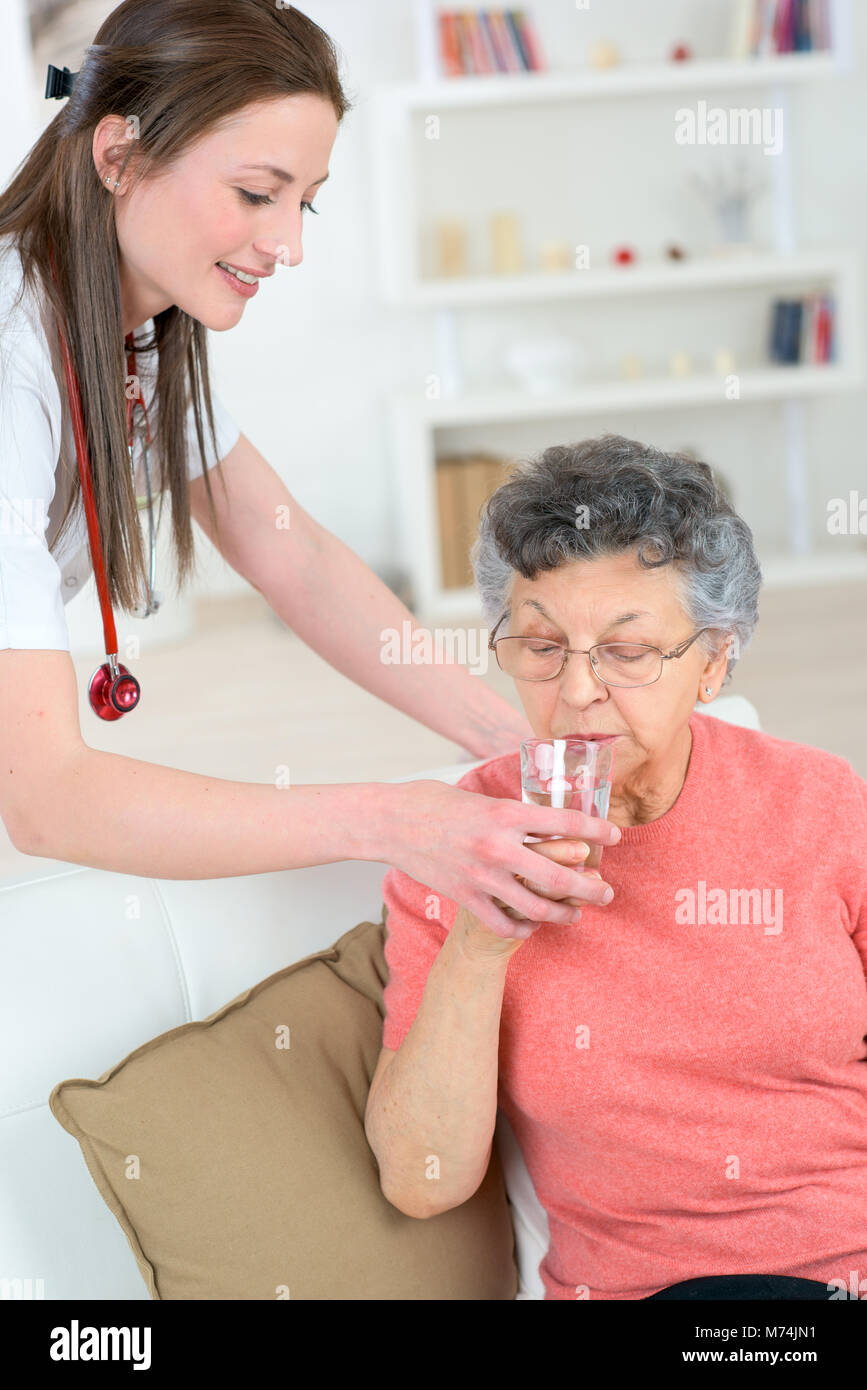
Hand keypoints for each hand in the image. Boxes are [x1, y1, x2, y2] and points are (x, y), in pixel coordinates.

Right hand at [386, 780, 618, 939]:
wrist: (390, 823)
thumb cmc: (433, 802)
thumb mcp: (480, 797)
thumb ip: (512, 813)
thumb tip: (543, 820)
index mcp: (505, 813)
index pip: (565, 822)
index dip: (595, 831)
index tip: (613, 837)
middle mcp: (498, 846)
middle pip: (559, 874)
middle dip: (590, 887)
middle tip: (607, 892)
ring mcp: (481, 875)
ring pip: (536, 905)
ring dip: (563, 913)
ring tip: (577, 913)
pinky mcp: (464, 897)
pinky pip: (503, 922)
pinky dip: (522, 928)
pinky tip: (532, 925)